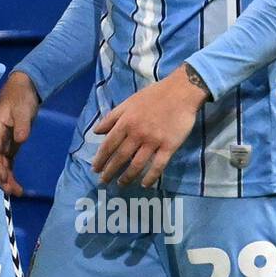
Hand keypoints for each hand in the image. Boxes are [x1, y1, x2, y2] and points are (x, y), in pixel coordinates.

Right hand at [0, 70, 40, 196]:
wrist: (25, 86)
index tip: (6, 180)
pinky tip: (15, 182)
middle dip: (2, 178)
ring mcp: (3, 141)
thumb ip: (22, 125)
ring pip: (1, 163)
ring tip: (16, 191)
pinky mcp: (11, 142)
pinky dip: (10, 171)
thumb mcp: (23, 109)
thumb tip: (20, 140)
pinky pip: (7, 160)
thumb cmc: (21, 96)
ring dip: (6, 177)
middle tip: (13, 192)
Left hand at [91, 64, 209, 187]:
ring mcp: (153, 141)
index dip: (100, 159)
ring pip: (137, 164)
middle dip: (110, 171)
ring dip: (127, 177)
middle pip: (120, 157)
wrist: (181, 92)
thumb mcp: (128, 103)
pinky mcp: (169, 146)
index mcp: (125, 122)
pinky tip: (144, 184)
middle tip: (103, 181)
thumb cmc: (153, 96)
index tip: (95, 169)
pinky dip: (150, 177)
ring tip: (121, 184)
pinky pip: (158, 166)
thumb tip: (96, 132)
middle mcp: (137, 134)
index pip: (108, 145)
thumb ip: (111, 118)